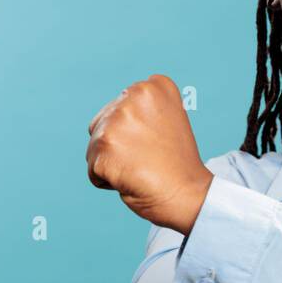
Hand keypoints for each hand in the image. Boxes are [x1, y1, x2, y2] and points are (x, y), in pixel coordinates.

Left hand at [86, 74, 212, 233]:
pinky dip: (107, 180)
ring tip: (140, 169)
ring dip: (112, 163)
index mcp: (153, 86)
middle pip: (101, 123)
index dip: (134, 131)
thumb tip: (108, 117)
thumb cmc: (177, 164)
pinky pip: (93, 169)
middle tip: (148, 157)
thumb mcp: (167, 121)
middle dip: (118, 145)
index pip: (119, 106)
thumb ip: (140, 110)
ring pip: (94, 146)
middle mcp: (134, 96)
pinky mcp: (104, 148)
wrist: (188, 196)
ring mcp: (117, 122)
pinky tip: (132, 180)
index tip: (157, 140)